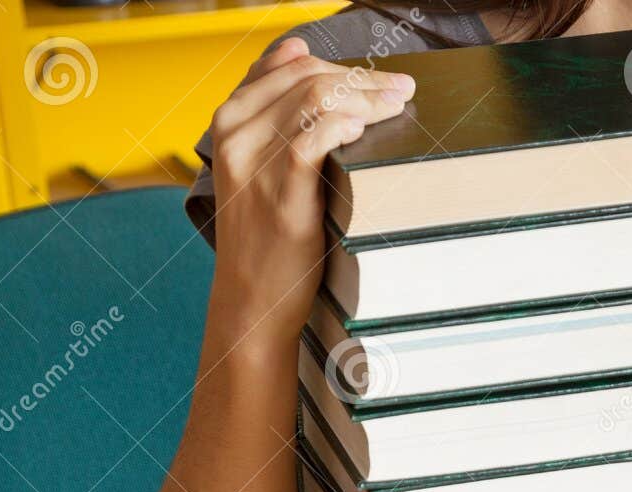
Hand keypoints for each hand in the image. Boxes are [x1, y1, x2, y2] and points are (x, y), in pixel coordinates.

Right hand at [207, 37, 414, 344]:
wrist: (250, 301)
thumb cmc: (264, 237)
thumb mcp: (258, 167)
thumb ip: (275, 115)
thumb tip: (301, 50)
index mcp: (230, 121)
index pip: (290, 66)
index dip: (341, 64)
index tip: (380, 78)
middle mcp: (236, 136)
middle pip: (308, 79)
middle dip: (363, 78)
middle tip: (402, 88)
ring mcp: (255, 165)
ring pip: (315, 101)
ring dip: (366, 97)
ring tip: (397, 105)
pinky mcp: (281, 196)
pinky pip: (313, 141)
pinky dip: (343, 126)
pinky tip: (367, 128)